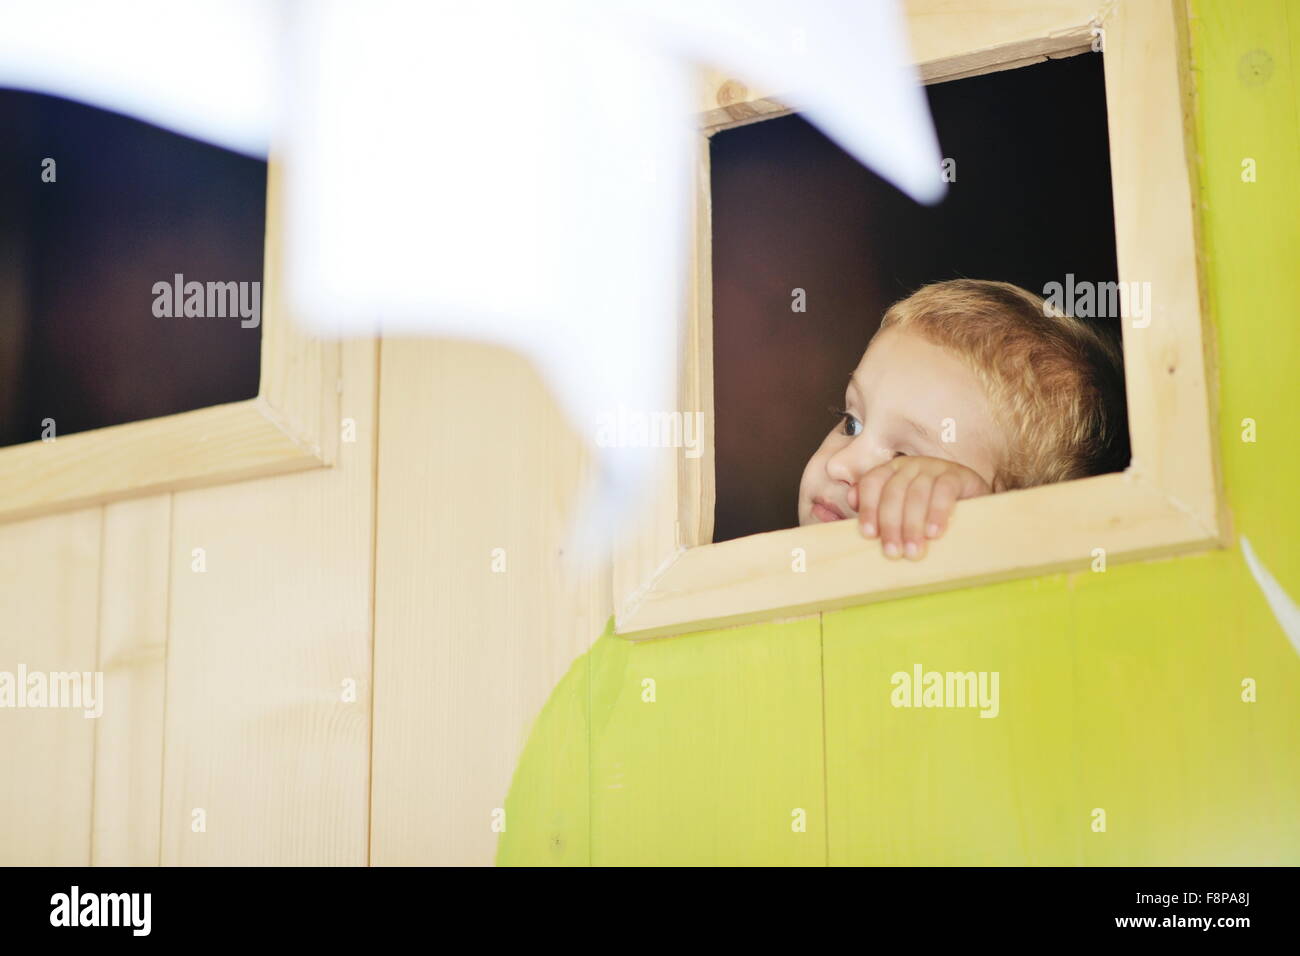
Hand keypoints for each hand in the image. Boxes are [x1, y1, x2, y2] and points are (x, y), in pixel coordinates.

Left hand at [849, 456, 991, 558]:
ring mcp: (934, 467)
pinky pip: (944, 491)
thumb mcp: (903, 511)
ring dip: (913, 525)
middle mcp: (910, 465)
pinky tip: (934, 532)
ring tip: (914, 551)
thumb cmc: (929, 513)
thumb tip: (852, 501)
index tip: (869, 535)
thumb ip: (878, 510)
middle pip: (893, 492)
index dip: (868, 508)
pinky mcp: (958, 475)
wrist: (974, 505)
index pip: (872, 483)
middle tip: (893, 553)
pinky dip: (937, 512)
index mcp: (891, 471)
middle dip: (891, 525)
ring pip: (916, 493)